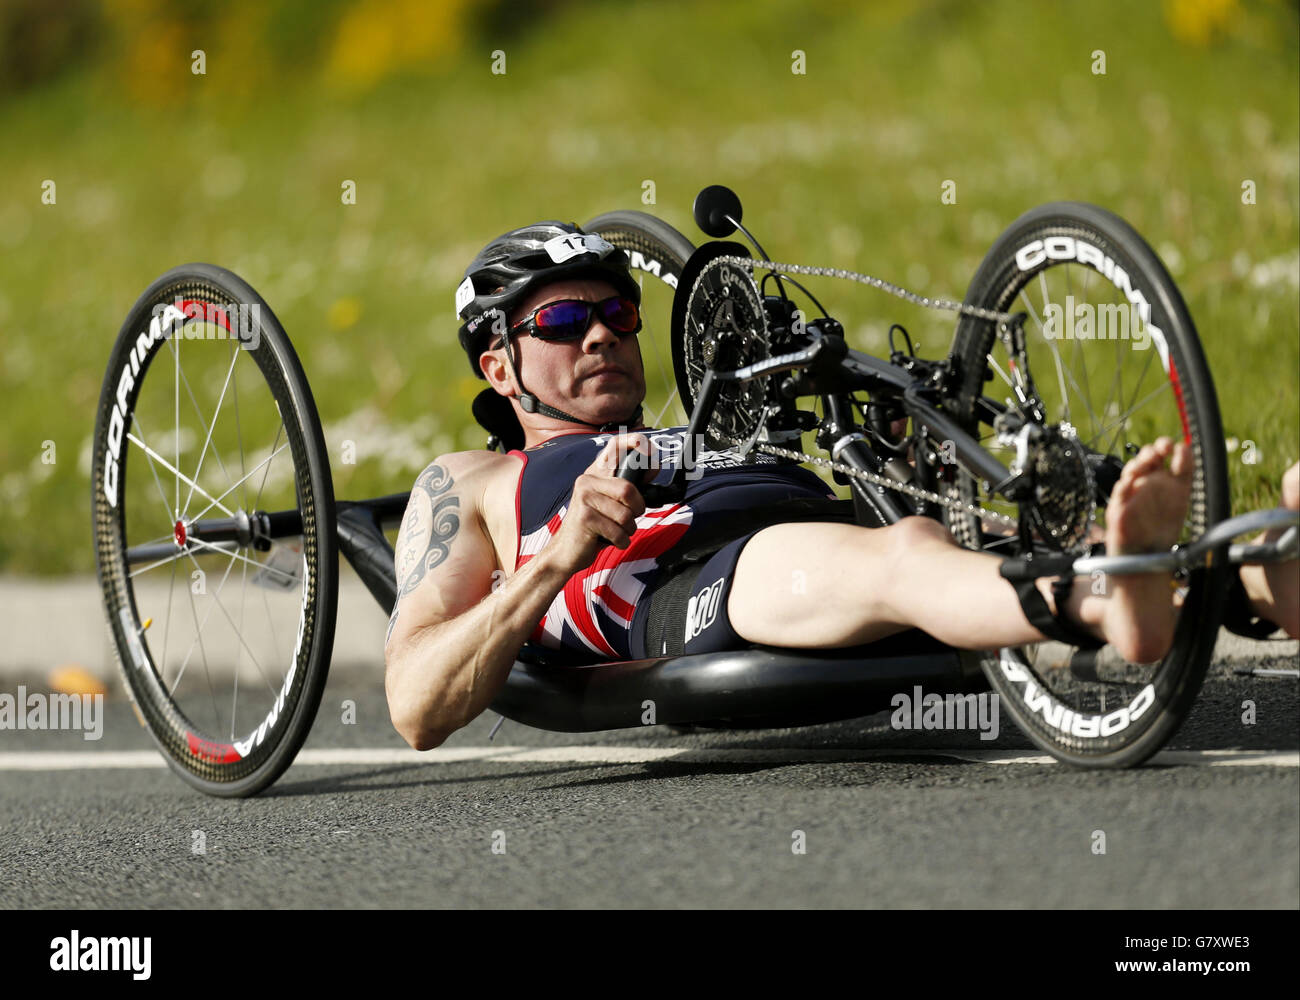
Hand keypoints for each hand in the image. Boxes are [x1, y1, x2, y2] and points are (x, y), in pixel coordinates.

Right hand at [541, 434, 650, 575]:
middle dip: (637, 509)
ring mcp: (583, 498)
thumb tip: (652, 468)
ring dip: (628, 529)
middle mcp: (587, 481)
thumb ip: (628, 489)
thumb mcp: (610, 503)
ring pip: (625, 514)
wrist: (565, 551)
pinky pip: (617, 531)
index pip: (614, 446)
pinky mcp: (584, 517)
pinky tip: (611, 541)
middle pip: (628, 489)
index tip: (647, 447)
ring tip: (616, 532)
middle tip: (630, 519)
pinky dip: (621, 541)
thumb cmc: (593, 528)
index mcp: (595, 474)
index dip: (632, 442)